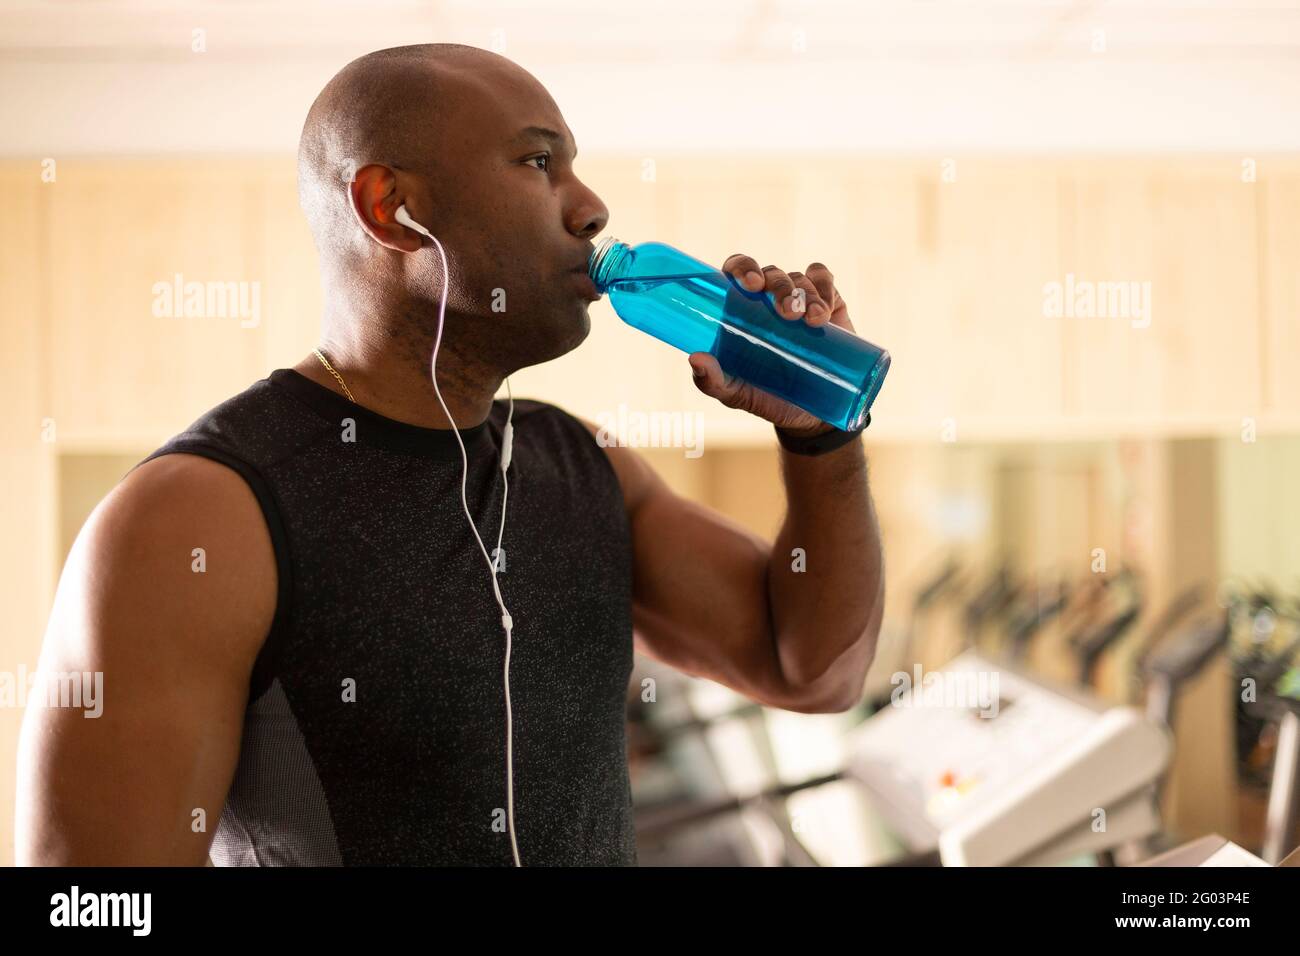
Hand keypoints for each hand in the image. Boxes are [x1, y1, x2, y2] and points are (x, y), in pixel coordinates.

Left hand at [688, 254, 854, 436]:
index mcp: (740, 308)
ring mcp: (798, 299)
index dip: (743, 267)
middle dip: (780, 287)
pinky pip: (824, 281)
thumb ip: (712, 381)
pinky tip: (827, 310)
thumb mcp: (735, 394)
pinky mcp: (828, 304)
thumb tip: (696, 358)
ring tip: (813, 322)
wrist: (811, 417)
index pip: (737, 270)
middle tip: (788, 313)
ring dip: (806, 294)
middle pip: (771, 273)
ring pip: (799, 278)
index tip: (752, 284)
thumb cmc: (765, 398)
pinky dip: (825, 288)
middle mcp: (768, 298)